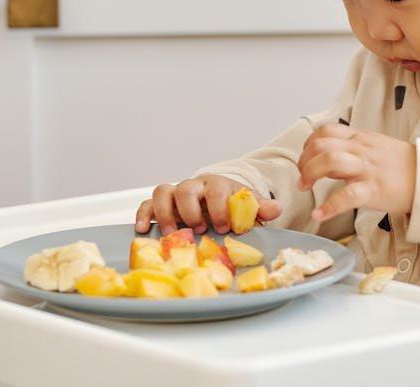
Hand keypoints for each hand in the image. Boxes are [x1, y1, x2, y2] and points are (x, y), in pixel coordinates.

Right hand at [134, 174, 282, 234]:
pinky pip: (147, 204)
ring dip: (166, 213)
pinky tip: (143, 229)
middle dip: (191, 211)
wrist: (218, 201)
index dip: (219, 207)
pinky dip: (143, 214)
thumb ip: (259, 208)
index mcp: (217, 185)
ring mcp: (176, 195)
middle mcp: (194, 187)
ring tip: (172, 234)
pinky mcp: (161, 205)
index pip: (215, 189)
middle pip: (186, 188)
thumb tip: (276, 208)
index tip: (225, 227)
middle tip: (201, 229)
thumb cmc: (231, 206)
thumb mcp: (247, 206)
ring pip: (163, 191)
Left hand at [297, 123, 415, 221]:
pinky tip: (319, 215)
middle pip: (322, 144)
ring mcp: (368, 169)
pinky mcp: (374, 190)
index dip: (309, 144)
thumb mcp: (376, 148)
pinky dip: (328, 207)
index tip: (305, 159)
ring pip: (330, 161)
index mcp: (361, 139)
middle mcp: (362, 150)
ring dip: (310, 174)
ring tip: (305, 188)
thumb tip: (327, 159)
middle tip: (302, 178)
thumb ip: (352, 150)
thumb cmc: (403, 166)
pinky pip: (347, 196)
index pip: (326, 130)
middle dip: (304, 160)